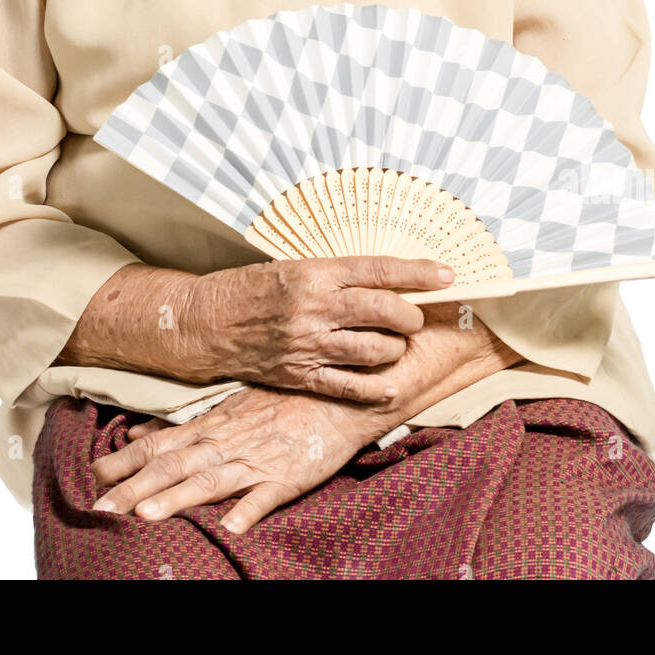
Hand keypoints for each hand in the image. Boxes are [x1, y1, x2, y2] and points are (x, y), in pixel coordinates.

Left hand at [92, 386, 385, 532]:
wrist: (338, 396)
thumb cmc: (282, 401)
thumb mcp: (228, 404)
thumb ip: (183, 423)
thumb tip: (135, 432)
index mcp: (211, 425)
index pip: (159, 444)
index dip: (124, 461)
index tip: (91, 476)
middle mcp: (226, 441)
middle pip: (173, 465)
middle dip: (134, 487)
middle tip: (101, 507)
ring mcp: (256, 459)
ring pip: (210, 480)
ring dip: (178, 498)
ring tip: (148, 516)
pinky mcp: (287, 476)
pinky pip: (264, 496)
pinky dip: (246, 511)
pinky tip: (229, 528)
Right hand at [179, 255, 455, 402]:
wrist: (207, 322)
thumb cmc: (252, 289)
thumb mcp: (294, 266)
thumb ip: (337, 275)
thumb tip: (387, 280)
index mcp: (317, 273)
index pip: (381, 270)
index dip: (419, 273)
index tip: (447, 275)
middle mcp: (317, 307)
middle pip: (387, 311)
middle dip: (411, 315)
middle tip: (412, 316)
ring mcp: (309, 344)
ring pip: (376, 350)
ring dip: (394, 348)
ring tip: (391, 344)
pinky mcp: (301, 374)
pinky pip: (350, 386)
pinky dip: (376, 387)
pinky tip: (388, 384)